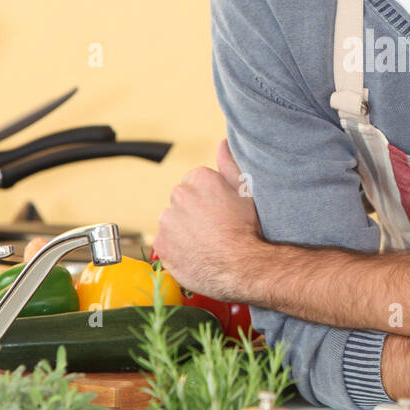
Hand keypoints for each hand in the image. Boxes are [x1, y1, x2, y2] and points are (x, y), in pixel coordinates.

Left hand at [152, 139, 262, 299]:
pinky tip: (196, 255)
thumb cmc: (247, 230)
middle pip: (181, 201)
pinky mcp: (161, 243)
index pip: (195, 182)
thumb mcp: (246, 192)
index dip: (208, 200)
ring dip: (183, 231)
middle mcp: (179, 195)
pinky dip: (177, 249)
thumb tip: (222, 144)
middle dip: (193, 213)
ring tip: (205, 244)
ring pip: (172, 222)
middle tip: (214, 230)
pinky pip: (166, 244)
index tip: (219, 212)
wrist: (242, 266)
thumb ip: (230, 164)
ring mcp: (167, 220)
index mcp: (199, 178)